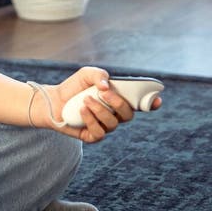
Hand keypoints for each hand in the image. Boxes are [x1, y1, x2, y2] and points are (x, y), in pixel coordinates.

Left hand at [47, 66, 161, 143]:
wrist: (54, 101)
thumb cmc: (74, 87)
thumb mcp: (86, 74)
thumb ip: (99, 74)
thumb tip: (106, 86)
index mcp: (119, 100)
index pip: (140, 104)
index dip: (151, 103)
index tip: (157, 99)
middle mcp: (115, 115)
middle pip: (128, 115)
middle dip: (118, 103)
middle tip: (103, 93)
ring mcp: (105, 126)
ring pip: (113, 123)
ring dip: (100, 110)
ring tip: (85, 99)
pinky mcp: (93, 136)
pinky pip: (99, 132)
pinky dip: (91, 119)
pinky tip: (81, 110)